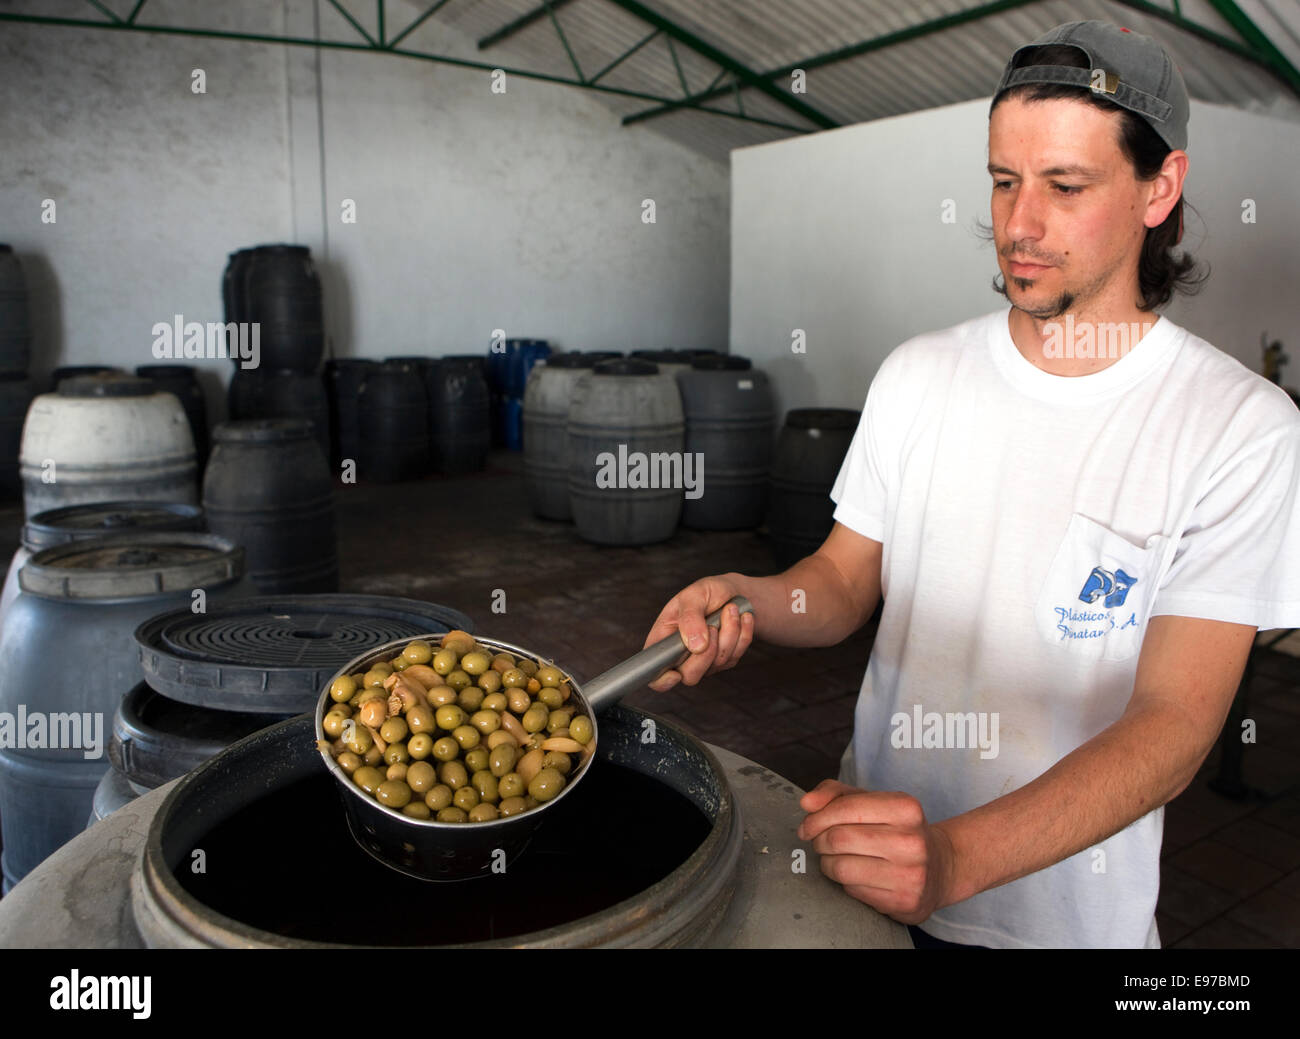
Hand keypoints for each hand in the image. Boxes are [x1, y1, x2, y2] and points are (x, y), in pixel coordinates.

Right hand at [642, 576, 754, 690]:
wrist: (733, 593)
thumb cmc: (707, 592)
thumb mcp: (693, 595)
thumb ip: (690, 618)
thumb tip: (696, 646)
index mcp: (664, 639)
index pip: (654, 672)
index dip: (661, 681)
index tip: (675, 674)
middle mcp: (681, 655)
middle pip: (690, 676)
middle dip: (708, 651)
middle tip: (713, 625)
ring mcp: (704, 661)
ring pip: (718, 663)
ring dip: (729, 633)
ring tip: (730, 609)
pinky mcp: (725, 660)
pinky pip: (736, 656)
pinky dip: (743, 634)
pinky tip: (742, 617)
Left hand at [797, 779, 954, 924]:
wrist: (941, 867)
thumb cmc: (897, 830)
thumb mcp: (872, 801)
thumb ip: (836, 794)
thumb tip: (806, 802)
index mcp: (905, 808)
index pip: (845, 808)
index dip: (816, 818)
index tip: (807, 826)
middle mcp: (912, 840)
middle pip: (838, 839)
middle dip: (820, 841)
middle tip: (821, 843)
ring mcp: (911, 874)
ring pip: (841, 868)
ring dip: (828, 864)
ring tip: (835, 859)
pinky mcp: (905, 902)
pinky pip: (853, 891)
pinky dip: (846, 883)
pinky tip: (858, 876)